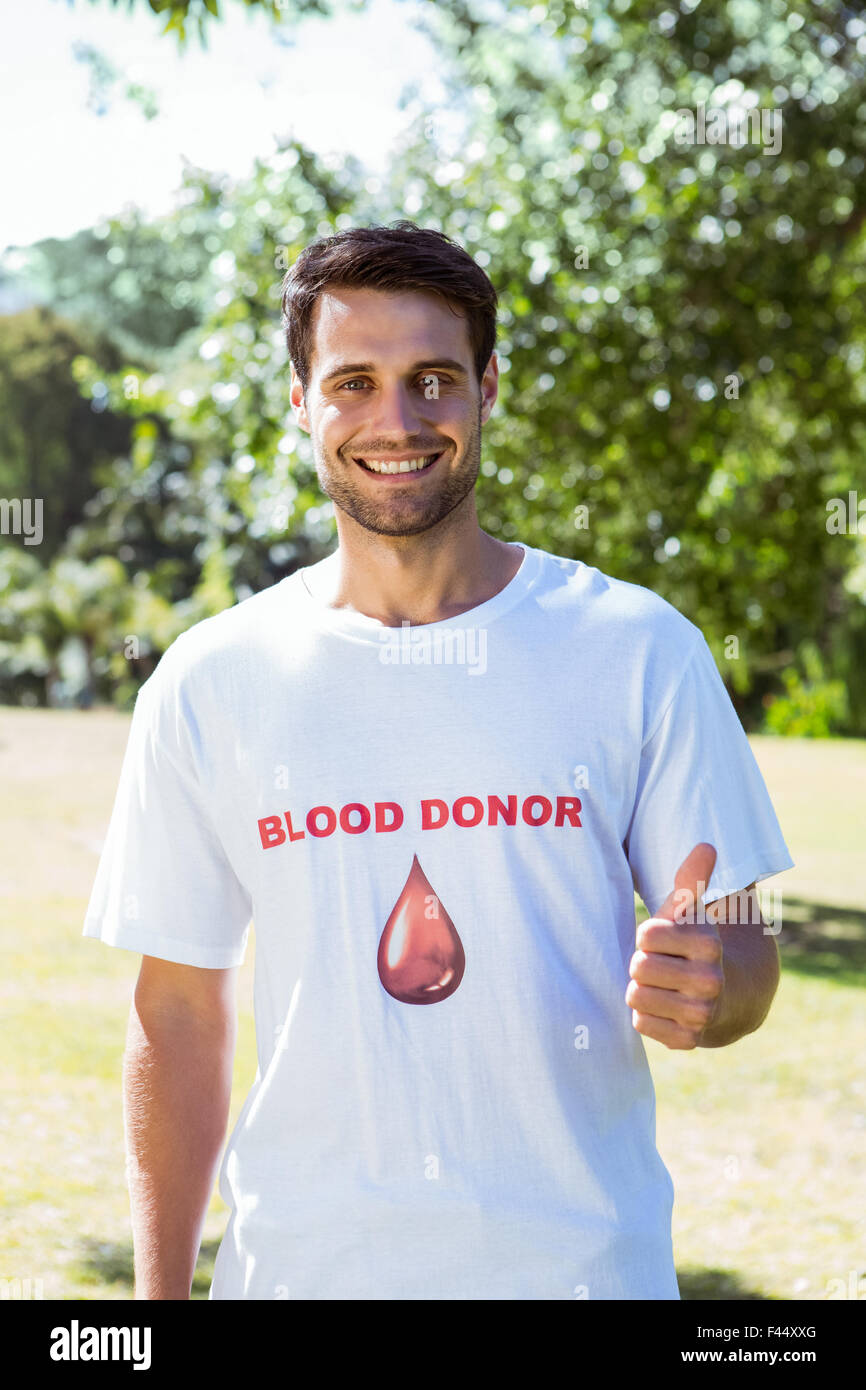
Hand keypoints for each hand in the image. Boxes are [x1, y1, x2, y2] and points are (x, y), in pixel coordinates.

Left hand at [626, 842, 722, 1049]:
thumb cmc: (699, 947)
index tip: (668, 940)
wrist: (732, 998)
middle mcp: (709, 981)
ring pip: (635, 996)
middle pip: (638, 966)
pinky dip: (646, 1015)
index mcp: (709, 944)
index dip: (651, 935)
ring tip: (663, 985)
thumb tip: (706, 845)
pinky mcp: (686, 1041)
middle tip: (663, 965)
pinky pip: (640, 1024)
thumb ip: (694, 879)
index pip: (647, 934)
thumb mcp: (697, 912)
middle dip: (644, 963)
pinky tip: (665, 1007)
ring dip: (642, 989)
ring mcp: (700, 1014)